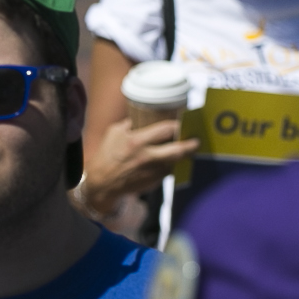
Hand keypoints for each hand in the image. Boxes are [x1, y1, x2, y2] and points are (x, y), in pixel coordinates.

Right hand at [76, 118, 199, 222]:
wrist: (102, 182)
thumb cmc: (106, 154)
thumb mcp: (114, 132)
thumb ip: (131, 124)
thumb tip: (145, 116)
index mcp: (136, 141)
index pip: (165, 130)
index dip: (177, 125)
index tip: (182, 122)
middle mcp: (147, 157)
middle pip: (178, 149)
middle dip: (190, 144)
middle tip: (196, 140)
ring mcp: (152, 171)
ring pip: (176, 162)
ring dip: (184, 156)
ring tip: (189, 150)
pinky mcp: (154, 182)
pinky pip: (168, 171)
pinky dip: (171, 165)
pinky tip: (170, 161)